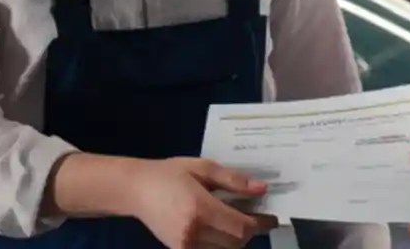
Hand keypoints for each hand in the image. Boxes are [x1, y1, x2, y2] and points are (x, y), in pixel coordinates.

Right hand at [128, 157, 278, 248]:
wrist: (137, 189)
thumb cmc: (170, 173)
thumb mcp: (203, 168)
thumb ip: (233, 180)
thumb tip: (261, 189)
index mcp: (201, 208)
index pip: (241, 226)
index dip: (261, 224)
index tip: (272, 218)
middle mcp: (194, 231)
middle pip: (236, 242)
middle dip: (250, 231)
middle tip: (255, 216)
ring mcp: (185, 245)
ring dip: (236, 239)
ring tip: (237, 221)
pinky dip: (221, 244)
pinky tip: (220, 229)